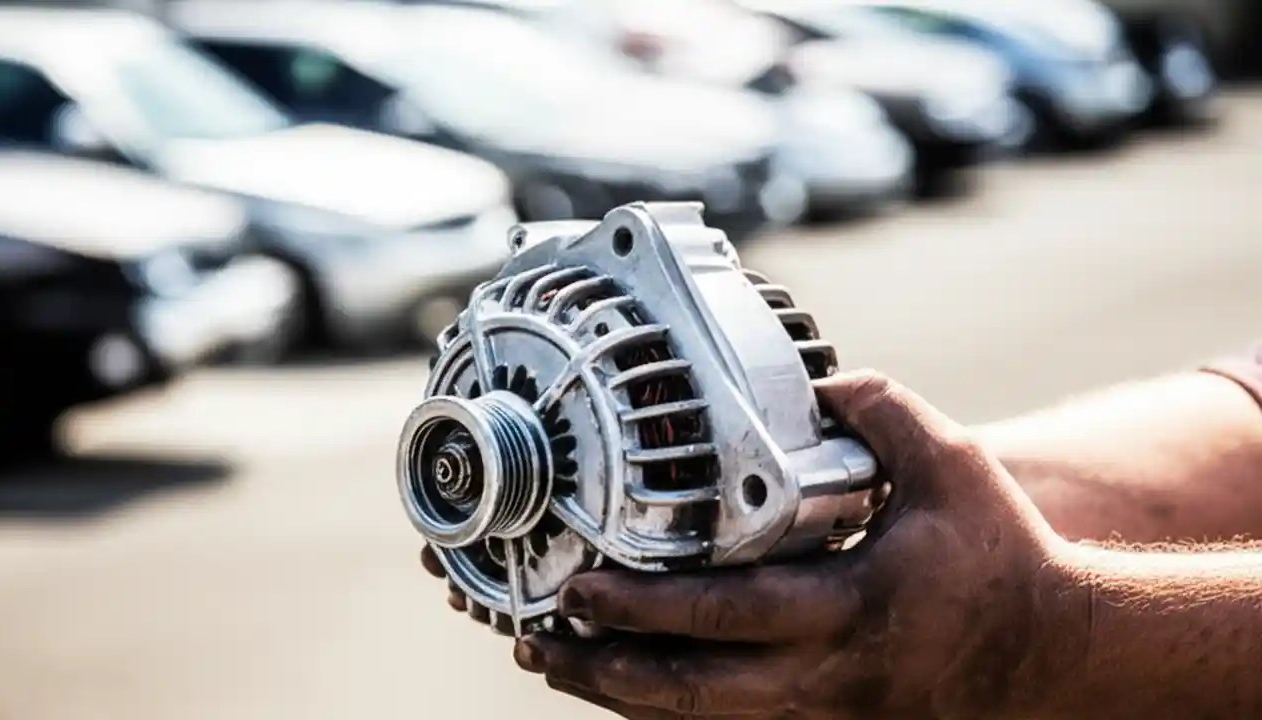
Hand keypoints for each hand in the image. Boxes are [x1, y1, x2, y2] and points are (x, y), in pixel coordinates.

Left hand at [512, 371, 1076, 719]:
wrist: (1051, 653)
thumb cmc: (1004, 559)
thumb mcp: (952, 464)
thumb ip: (879, 411)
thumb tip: (815, 382)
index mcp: (850, 607)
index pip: (726, 615)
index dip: (645, 608)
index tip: (583, 586)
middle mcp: (825, 671)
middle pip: (690, 690)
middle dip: (604, 667)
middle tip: (539, 634)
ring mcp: (822, 706)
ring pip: (700, 718)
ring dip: (621, 694)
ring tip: (558, 663)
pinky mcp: (825, 718)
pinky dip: (667, 704)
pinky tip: (628, 682)